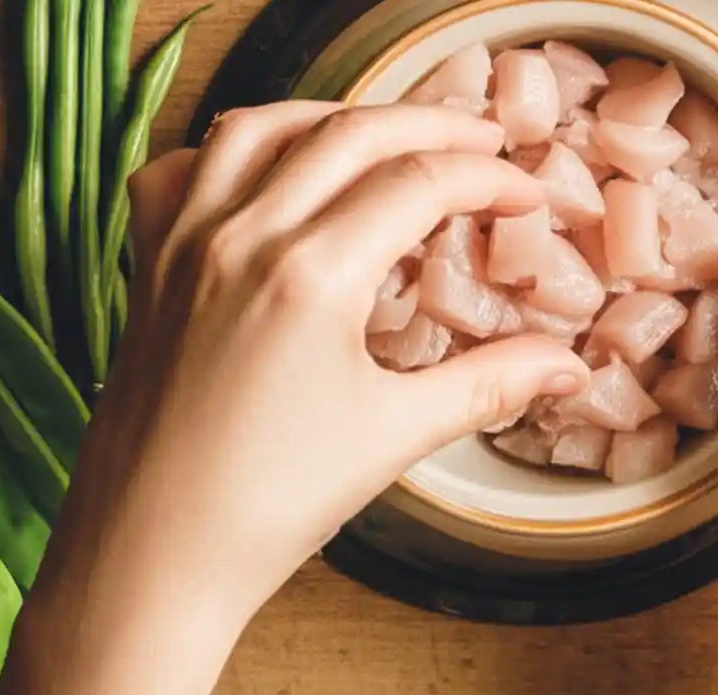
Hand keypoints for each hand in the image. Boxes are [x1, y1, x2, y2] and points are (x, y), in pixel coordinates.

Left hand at [0, 102, 588, 694]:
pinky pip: (181, 169)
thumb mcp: (394, 437)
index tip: (526, 191)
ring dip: (333, 116)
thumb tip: (569, 365)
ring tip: (385, 135)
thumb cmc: (270, 503)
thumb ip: (490, 385)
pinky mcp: (147, 266)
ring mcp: (183, 244)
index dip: (487, 178)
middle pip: (351, 133)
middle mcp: (240, 237)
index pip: (419, 183)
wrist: (151, 554)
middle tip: (483, 141)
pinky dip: (231, 150)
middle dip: (430, 125)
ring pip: (260, 125)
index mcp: (309, 274)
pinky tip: (266, 173)